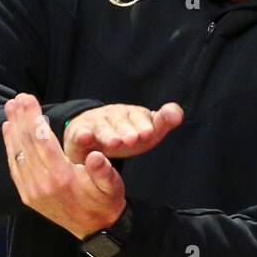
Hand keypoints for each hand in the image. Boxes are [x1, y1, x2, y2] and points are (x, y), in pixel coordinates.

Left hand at [2, 93, 126, 238]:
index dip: (34, 119)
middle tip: (18, 98)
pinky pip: (15, 167)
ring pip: (18, 154)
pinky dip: (10, 147)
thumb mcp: (113, 186)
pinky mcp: (28, 196)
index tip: (29, 100)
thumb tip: (95, 155)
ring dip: (13, 129)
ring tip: (10, 107)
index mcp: (62, 178)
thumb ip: (103, 170)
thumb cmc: (105, 201)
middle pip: (27, 144)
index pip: (43, 142)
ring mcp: (32, 192)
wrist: (96, 229)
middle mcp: (43, 185)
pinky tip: (8, 130)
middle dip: (22, 119)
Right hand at [63, 101, 183, 164]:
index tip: (148, 132)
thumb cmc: (126, 134)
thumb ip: (164, 121)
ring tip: (115, 143)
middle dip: (127, 130)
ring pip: (102, 127)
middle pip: (121, 122)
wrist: (93, 137)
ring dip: (108, 134)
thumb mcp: (148, 131)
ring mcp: (96, 121)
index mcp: (133, 114)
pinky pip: (80, 133)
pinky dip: (82, 135)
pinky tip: (85, 138)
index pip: (141, 117)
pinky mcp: (79, 130)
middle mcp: (115, 114)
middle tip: (133, 139)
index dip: (144, 124)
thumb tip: (177, 114)